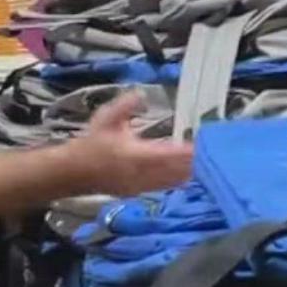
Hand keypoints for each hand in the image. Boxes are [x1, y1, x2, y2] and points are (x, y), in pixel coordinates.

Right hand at [71, 93, 194, 196]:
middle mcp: (141, 173)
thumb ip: (125, 106)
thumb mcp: (106, 118)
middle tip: (212, 153)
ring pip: (171, 181)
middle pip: (175, 171)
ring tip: (205, 164)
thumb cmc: (91, 143)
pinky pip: (163, 187)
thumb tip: (142, 94)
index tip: (202, 144)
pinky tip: (186, 175)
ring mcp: (141, 186)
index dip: (186, 151)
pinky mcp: (138, 192)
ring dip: (187, 173)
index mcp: (135, 155)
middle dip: (193, 163)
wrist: (73, 171)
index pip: (168, 153)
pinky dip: (176, 180)